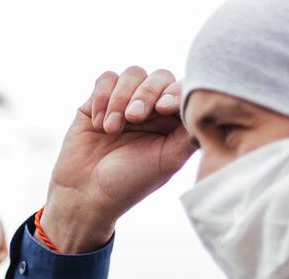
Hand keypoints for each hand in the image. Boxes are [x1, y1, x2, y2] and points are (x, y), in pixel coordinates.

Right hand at [42, 67, 194, 252]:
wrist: (86, 195)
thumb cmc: (129, 183)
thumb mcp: (167, 160)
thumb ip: (188, 132)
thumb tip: (202, 107)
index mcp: (172, 123)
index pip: (182, 91)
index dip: (175, 92)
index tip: (165, 108)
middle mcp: (151, 109)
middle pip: (159, 77)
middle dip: (146, 94)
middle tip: (134, 118)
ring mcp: (125, 103)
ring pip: (132, 74)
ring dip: (121, 98)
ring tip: (112, 129)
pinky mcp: (99, 101)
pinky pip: (106, 79)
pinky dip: (103, 98)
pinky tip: (99, 124)